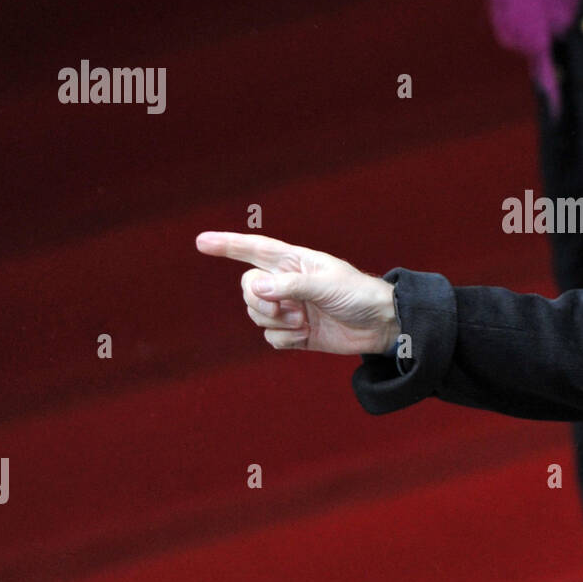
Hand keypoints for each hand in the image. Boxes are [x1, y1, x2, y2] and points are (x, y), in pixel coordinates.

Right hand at [195, 231, 399, 354]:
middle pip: (248, 289)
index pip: (254, 249)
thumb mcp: (325, 284)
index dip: (227, 245)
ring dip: (276, 323)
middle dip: (259, 303)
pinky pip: (271, 339)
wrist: (382, 325)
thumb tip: (254, 287)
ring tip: (304, 321)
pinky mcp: (295, 333)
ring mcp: (290, 309)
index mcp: (294, 262)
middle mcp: (287, 283)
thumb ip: (289, 285)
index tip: (201, 242)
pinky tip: (306, 336)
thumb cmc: (358, 294)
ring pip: (256, 316)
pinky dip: (285, 340)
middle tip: (287, 310)